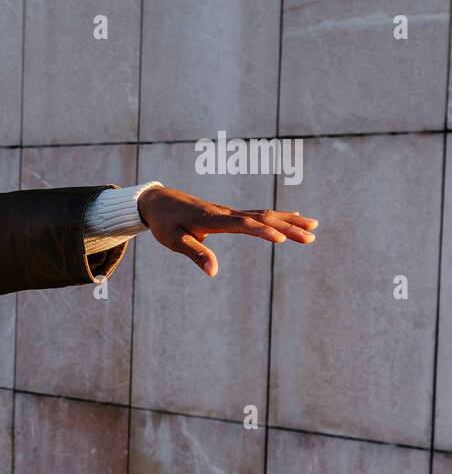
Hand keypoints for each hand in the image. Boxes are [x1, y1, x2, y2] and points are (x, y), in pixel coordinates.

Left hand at [136, 185, 316, 276]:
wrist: (158, 201)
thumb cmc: (164, 223)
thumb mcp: (174, 241)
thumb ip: (195, 254)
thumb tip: (213, 272)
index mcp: (214, 220)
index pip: (243, 225)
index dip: (263, 232)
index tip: (283, 240)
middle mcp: (227, 213)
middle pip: (262, 218)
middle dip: (288, 227)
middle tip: (312, 236)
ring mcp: (230, 212)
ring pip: (265, 214)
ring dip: (289, 220)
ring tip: (314, 225)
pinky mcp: (230, 214)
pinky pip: (259, 214)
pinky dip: (278, 216)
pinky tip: (292, 217)